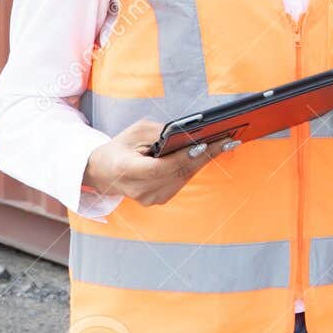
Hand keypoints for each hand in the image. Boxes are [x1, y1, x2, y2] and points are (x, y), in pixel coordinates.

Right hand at [82, 118, 236, 206]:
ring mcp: (149, 198)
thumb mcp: (136, 132)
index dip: (183, 157)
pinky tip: (208, 155)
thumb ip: (160, 133)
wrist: (104, 172)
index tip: (205, 144)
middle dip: (204, 156)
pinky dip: (194, 168)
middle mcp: (139, 189)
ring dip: (204, 161)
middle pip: (178, 173)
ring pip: (183, 178)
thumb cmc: (121, 147)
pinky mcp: (157, 200)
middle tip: (228, 141)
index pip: (161, 167)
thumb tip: (188, 133)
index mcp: (127, 171)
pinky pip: (180, 182)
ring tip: (225, 145)